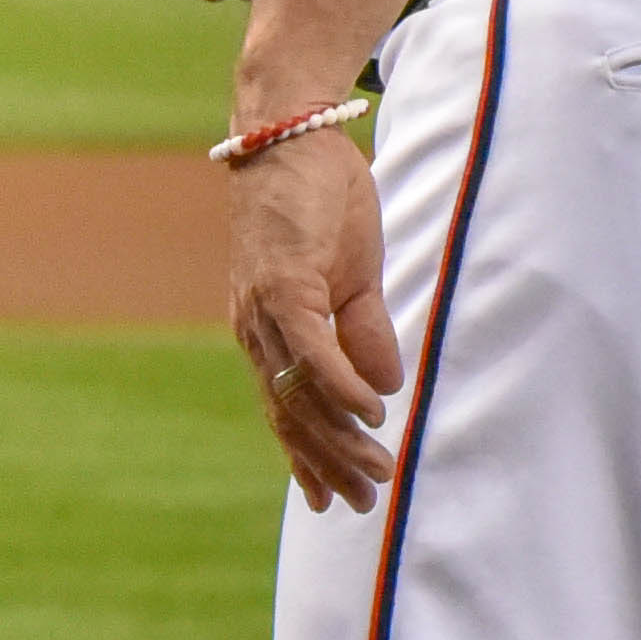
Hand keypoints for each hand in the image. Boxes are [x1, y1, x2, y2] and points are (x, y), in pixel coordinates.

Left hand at [225, 124, 406, 512]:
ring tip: (377, 470)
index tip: (335, 501)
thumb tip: (384, 391)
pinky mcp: (283, 281)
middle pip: (289, 412)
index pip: (285, 409)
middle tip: (366, 503)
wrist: (292, 136)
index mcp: (267, 331)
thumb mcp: (353, 279)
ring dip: (338, 435)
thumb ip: (364, 334)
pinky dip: (338, 381)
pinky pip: (308, 345)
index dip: (308, 457)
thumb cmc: (319, 204)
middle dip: (329, 463)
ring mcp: (264, 307)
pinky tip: (368, 409)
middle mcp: (256, 328)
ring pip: (297, 389)